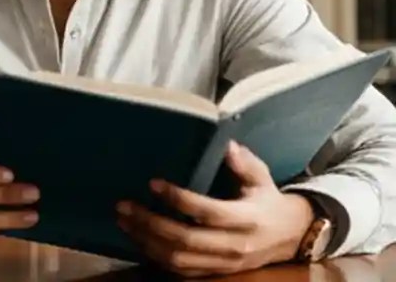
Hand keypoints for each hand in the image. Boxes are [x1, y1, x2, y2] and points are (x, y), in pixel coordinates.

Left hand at [117, 142, 316, 277]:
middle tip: (124, 206)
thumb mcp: (261, 178)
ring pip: (179, 259)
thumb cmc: (268, 201)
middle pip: (186, 240)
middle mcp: (234, 245)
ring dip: (146, 242)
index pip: (208, 211)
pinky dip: (156, 257)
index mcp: (247, 219)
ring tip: (123, 221)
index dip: (178, 199)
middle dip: (150, 223)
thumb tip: (227, 145)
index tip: (153, 183)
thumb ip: (244, 163)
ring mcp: (224, 263)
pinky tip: (137, 239)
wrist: (290, 236)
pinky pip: (181, 271)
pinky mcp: (216, 272)